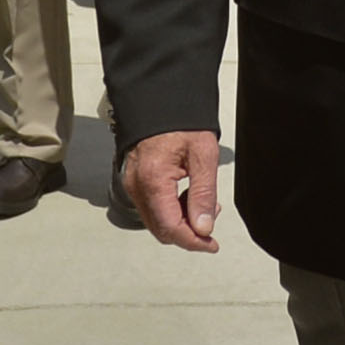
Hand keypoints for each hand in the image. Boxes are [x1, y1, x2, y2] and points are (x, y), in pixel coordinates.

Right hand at [122, 128, 220, 249]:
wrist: (160, 100)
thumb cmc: (181, 121)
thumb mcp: (203, 155)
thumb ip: (203, 194)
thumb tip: (204, 228)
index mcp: (153, 179)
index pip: (171, 227)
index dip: (193, 241)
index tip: (212, 245)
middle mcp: (136, 185)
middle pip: (161, 229)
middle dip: (188, 232)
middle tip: (211, 219)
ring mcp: (132, 184)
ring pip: (156, 221)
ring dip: (181, 222)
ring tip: (203, 202)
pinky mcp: (134, 182)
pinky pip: (152, 208)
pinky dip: (171, 211)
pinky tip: (187, 196)